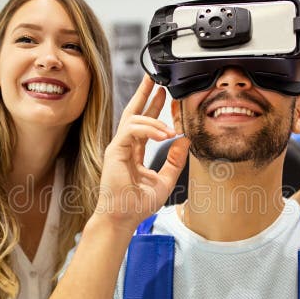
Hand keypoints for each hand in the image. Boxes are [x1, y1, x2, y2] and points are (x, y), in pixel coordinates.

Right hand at [96, 75, 189, 229]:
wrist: (122, 219)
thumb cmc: (136, 205)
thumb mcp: (165, 180)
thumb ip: (175, 161)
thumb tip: (184, 140)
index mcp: (134, 152)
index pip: (145, 124)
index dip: (156, 109)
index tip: (167, 97)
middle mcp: (125, 147)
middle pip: (134, 112)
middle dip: (145, 95)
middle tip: (155, 79)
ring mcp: (118, 147)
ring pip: (134, 118)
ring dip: (154, 116)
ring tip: (171, 126)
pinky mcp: (115, 151)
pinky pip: (131, 130)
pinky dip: (148, 129)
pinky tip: (163, 134)